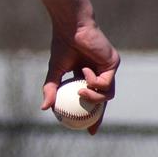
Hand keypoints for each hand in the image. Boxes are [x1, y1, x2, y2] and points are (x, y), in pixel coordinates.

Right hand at [42, 18, 118, 135]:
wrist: (71, 28)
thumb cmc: (62, 46)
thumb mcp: (54, 72)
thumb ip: (51, 90)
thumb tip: (43, 109)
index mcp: (87, 76)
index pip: (91, 99)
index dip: (89, 115)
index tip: (84, 128)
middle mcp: (100, 73)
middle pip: (103, 101)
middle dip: (99, 117)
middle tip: (91, 128)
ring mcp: (108, 69)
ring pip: (107, 95)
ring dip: (93, 97)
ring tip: (80, 92)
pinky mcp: (113, 63)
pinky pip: (105, 83)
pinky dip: (93, 81)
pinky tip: (84, 71)